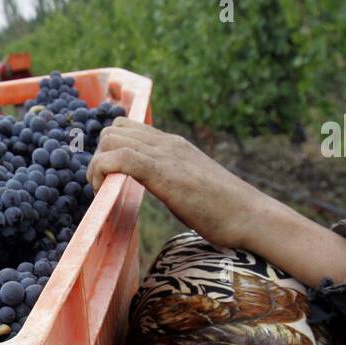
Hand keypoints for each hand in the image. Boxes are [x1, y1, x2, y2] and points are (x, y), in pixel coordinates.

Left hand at [90, 117, 345, 287]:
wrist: (250, 216)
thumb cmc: (225, 211)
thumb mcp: (191, 187)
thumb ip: (171, 179)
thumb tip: (161, 188)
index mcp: (174, 145)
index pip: (128, 128)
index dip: (109, 150)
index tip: (107, 179)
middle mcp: (167, 143)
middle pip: (114, 129)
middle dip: (98, 157)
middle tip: (102, 187)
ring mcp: (165, 154)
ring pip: (111, 139)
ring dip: (96, 165)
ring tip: (102, 192)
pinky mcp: (162, 172)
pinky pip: (119, 158)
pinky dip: (101, 171)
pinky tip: (104, 192)